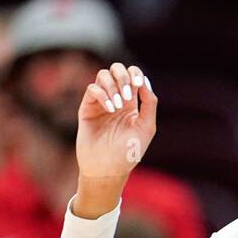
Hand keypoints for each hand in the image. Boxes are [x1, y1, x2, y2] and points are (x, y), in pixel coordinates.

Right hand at [75, 62, 156, 183]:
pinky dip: (102, 95)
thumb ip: (150, 103)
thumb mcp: (146, 127)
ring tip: (118, 106)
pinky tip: (110, 109)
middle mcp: (116, 98)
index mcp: (132, 103)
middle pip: (117, 69)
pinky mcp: (87, 107)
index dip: (136, 74)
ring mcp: (100, 102)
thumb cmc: (129, 152)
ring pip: (103, 75)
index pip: (133, 75)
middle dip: (123, 76)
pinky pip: (92, 88)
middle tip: (127, 95)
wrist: (108, 168)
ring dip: (113, 86)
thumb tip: (144, 82)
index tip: (138, 86)